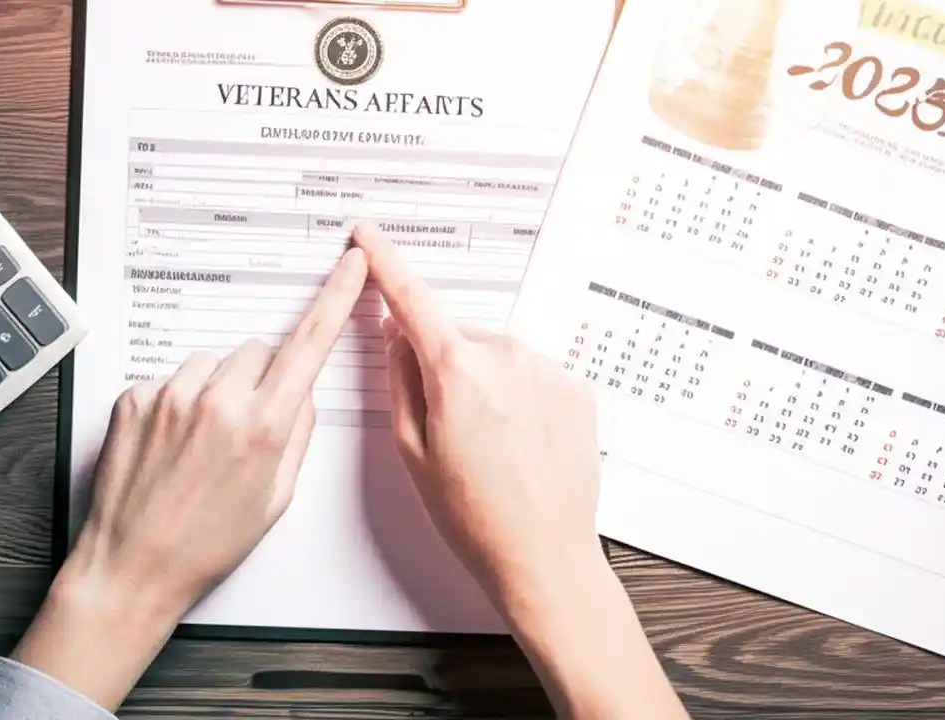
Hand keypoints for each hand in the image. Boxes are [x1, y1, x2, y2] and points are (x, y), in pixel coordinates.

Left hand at [11, 246, 368, 710]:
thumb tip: (301, 394)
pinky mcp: (135, 398)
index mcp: (264, 425)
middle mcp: (219, 401)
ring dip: (212, 390)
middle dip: (258, 378)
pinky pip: (168, 381)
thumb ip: (297, 434)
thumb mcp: (275, 497)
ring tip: (198, 443)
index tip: (351, 262)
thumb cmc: (206, 544)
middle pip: (257, 352)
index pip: (311, 342)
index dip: (336, 296)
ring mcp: (172, 396)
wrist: (133, 566)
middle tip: (243, 426)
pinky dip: (173, 404)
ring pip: (211, 364)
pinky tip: (168, 445)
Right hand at [353, 223, 603, 606]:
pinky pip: (532, 373)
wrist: (544, 557)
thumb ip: (399, 380)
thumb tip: (397, 335)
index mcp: (455, 371)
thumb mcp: (412, 450)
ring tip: (491, 446)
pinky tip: (520, 443)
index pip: (410, 298)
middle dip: (443, 365)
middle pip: (456, 336)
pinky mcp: (576, 387)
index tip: (368, 235)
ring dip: (484, 382)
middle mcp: (506, 356)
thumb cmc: (474, 517)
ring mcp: (547, 369)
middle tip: (448, 430)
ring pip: (496, 355)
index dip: (385, 262)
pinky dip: (519, 396)